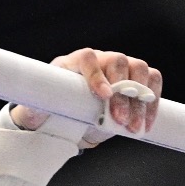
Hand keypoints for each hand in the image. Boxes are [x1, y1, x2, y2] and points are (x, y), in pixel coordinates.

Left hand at [10, 48, 162, 135]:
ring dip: (141, 99)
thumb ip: (39, 108)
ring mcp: (120, 69)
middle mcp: (100, 60)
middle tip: (120, 121)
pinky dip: (153, 103)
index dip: (96, 75)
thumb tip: (32, 112)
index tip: (103, 96)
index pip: (87, 59)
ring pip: (140, 70)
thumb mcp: (39, 109)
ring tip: (134, 127)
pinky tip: (147, 123)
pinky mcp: (136, 81)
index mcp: (74, 63)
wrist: (68, 118)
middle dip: (122, 93)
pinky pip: (152, 82)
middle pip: (118, 62)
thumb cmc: (51, 109)